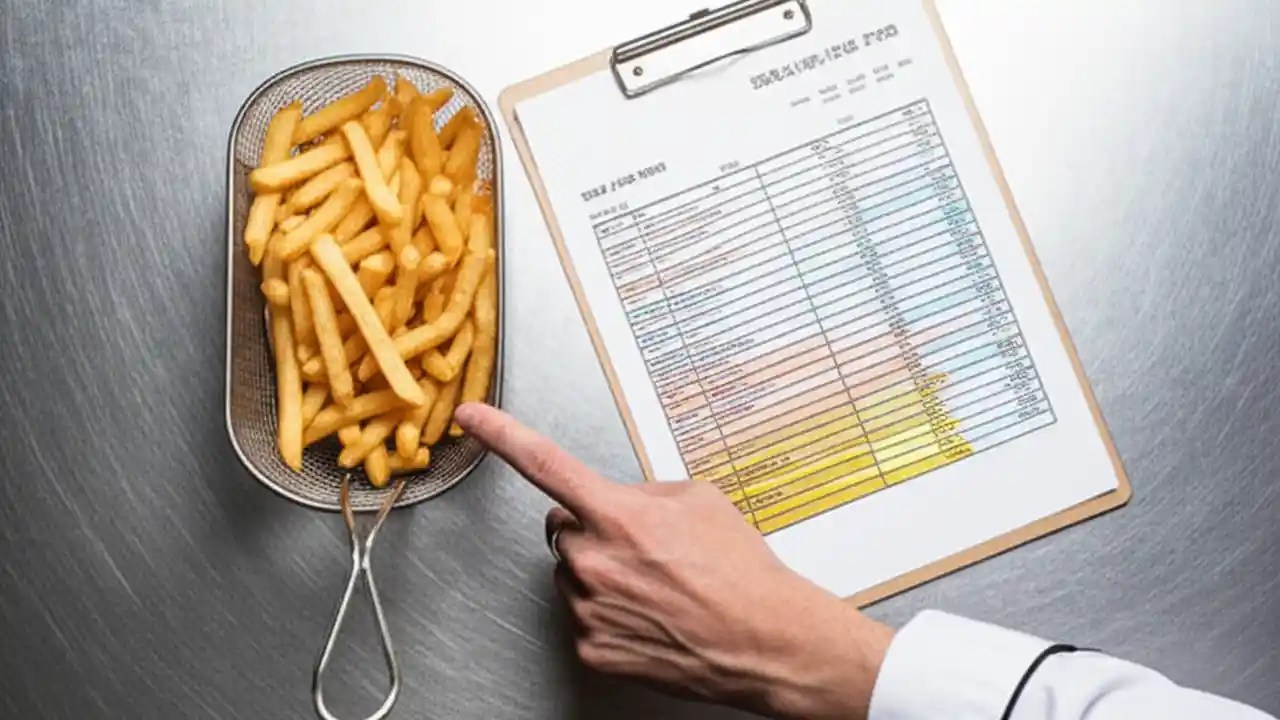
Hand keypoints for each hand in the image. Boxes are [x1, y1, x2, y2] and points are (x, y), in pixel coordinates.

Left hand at [455, 404, 893, 719]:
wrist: (764, 641)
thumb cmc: (741, 572)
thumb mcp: (699, 500)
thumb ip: (643, 491)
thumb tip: (620, 501)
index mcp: (617, 514)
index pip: (543, 462)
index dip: (500, 434)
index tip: (470, 416)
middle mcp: (593, 561)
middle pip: (563, 528)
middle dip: (592, 529)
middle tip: (642, 547)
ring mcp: (587, 608)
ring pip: (572, 575)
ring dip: (601, 573)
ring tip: (657, 586)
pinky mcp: (591, 648)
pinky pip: (583, 616)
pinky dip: (608, 613)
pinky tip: (648, 615)